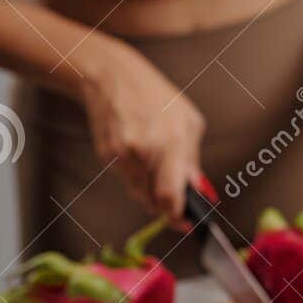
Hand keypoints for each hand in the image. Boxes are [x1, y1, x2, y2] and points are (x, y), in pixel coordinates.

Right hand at [78, 40, 204, 223]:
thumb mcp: (189, 122)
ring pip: (139, 192)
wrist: (114, 78)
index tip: (186, 224)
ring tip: (159, 171)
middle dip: (167, 208)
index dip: (177, 216)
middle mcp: (145, 152)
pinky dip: (138, 177)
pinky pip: (127, 179)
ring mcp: (123, 155)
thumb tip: (195, 189)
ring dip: (152, 192)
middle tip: (178, 209)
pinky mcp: (107, 155)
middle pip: (153, 200)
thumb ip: (192, 159)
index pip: (170, 195)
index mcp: (172, 142)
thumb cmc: (158, 98)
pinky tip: (142, 159)